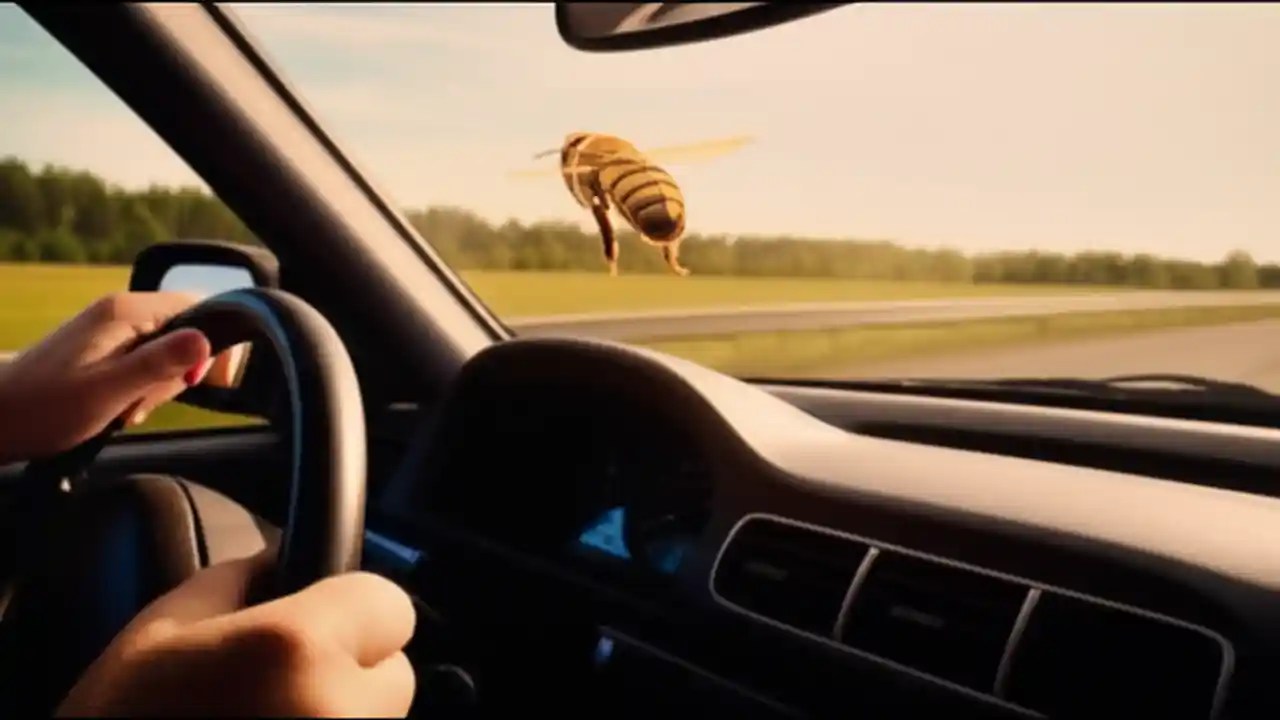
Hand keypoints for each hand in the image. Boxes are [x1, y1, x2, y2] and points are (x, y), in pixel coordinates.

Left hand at [0, 292, 233, 464]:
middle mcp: (121, 313)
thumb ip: (160, 364)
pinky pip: (144, 365)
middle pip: (185, 333)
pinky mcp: (104, 350)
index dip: (212, 344)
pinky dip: (140, 390)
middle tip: (144, 401)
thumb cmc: (44, 408)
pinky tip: (119, 408)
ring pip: (166, 353)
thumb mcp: (109, 391)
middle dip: (179, 373)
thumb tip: (206, 340)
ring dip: (158, 387)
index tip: (203, 382)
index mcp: (125, 312)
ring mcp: (111, 330)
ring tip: (126, 409)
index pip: (199, 306)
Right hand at [56, 554, 417, 717]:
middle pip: (394, 669)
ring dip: (343, 711)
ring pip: (380, 716)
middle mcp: (340, 707)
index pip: (390, 602)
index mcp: (298, 649)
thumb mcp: (157, 635)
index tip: (318, 619)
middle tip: (279, 684)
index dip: (352, 607)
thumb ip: (234, 581)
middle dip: (350, 668)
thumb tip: (279, 556)